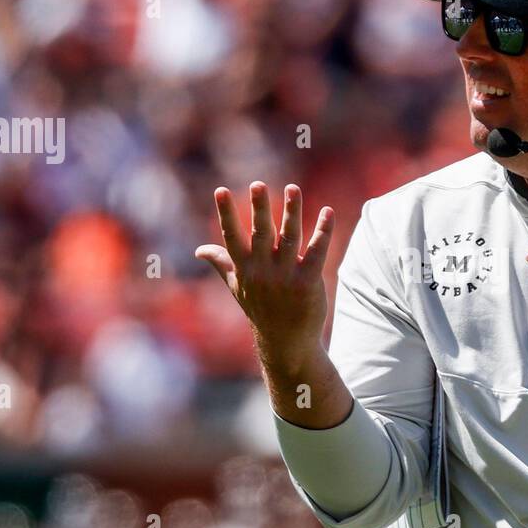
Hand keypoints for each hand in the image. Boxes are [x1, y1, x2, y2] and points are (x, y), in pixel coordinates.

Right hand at [195, 182, 334, 369]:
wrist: (285, 342)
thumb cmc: (260, 309)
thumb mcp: (236, 286)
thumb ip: (221, 263)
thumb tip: (199, 250)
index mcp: (244, 268)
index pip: (232, 236)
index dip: (226, 213)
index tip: (220, 191)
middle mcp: (262, 271)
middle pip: (261, 233)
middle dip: (259, 208)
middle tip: (258, 185)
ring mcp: (285, 276)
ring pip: (290, 238)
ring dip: (292, 212)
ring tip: (293, 188)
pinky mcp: (308, 282)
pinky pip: (317, 253)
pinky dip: (323, 232)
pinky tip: (328, 212)